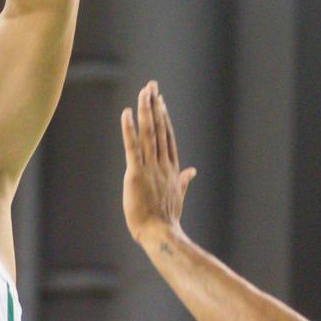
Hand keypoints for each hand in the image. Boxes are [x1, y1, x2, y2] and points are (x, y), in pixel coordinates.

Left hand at [121, 81, 196, 241]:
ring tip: (143, 92)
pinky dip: (129, 130)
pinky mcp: (136, 174)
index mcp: (171, 169)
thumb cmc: (166, 219)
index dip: (164, 117)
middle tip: (151, 86)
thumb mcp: (178, 196)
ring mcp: (151, 168)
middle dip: (154, 106)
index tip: (160, 101)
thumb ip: (184, 181)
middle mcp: (162, 164)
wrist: (161, 234)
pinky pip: (132, 148)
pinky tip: (126, 114)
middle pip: (159, 129)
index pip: (167, 137)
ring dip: (145, 111)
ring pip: (148, 133)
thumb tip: (193, 170)